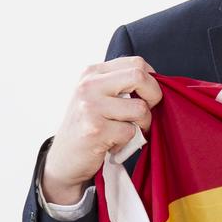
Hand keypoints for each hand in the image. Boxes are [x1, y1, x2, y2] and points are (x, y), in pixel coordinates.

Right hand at [41, 57, 161, 203]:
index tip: (148, 95)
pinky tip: (112, 143)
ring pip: (140, 108)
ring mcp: (90, 107)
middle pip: (139, 77)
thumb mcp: (98, 96)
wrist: (63, 158)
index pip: (136, 63)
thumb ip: (121, 83)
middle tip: (145, 112)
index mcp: (92, 73)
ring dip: (141, 125)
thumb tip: (157, 80)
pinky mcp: (95, 130)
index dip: (152, 80)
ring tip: (124, 131)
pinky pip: (131, 132)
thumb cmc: (88, 126)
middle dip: (154, 96)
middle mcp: (89, 86)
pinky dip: (128, 142)